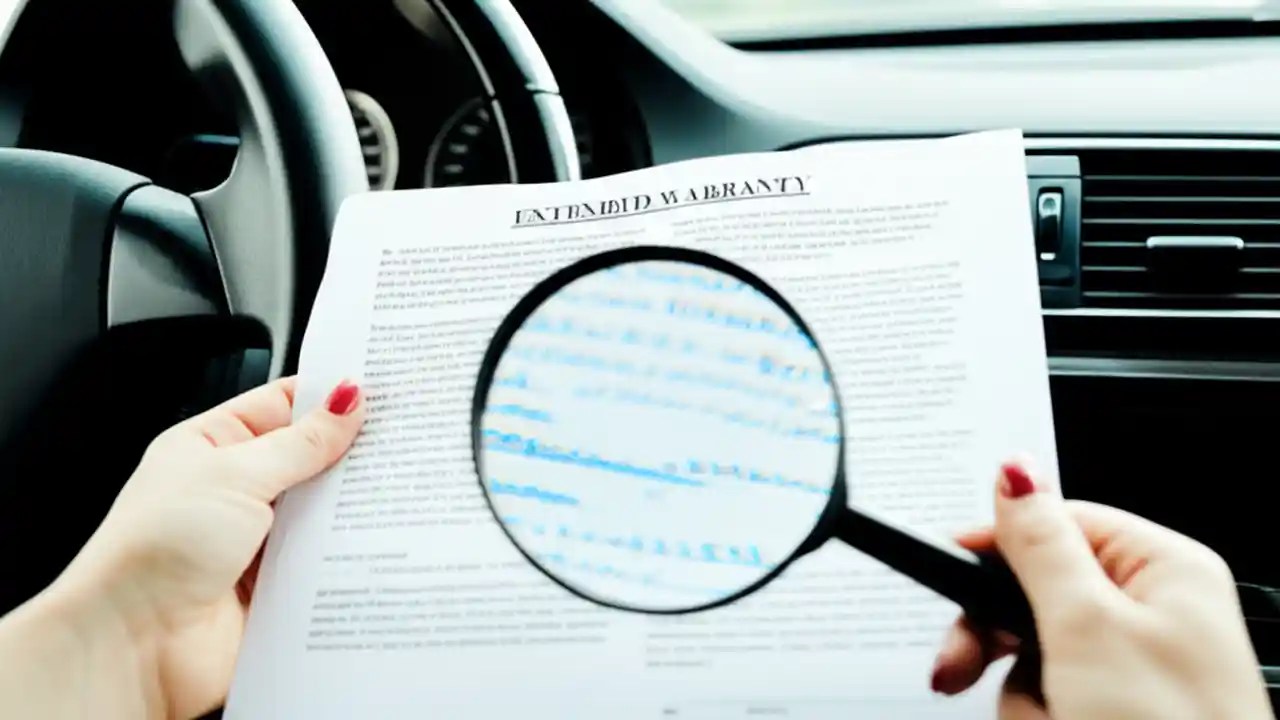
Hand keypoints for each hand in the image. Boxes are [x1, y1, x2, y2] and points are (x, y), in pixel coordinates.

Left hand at [47, 377, 364, 717]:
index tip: (378, 390)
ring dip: (349, 507)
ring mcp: (255, 540)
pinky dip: (345, 555)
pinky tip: (373, 543)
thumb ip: (301, 442)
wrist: (132, 646)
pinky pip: (322, 562)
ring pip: (321, 512)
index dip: (325, 397)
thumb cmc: (154, 551)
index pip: (279, 406)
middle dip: (348, 454)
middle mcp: (232, 490)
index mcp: (209, 446)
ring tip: (391, 492)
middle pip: (307, 459)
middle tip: (396, 443)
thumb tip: (346, 401)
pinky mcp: (274, 586)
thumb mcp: (236, 474)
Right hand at [932, 461, 1272, 719]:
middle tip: (960, 665)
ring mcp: (1132, 671)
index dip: (997, 545)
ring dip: (1027, 698)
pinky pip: (1046, 700)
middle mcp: (1152, 615)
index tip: (946, 565)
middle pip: (1034, 594)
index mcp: (1163, 570)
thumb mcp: (1088, 627)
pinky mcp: (1111, 713)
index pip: (1059, 524)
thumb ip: (1041, 546)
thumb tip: (1015, 471)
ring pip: (1031, 658)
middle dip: (999, 642)